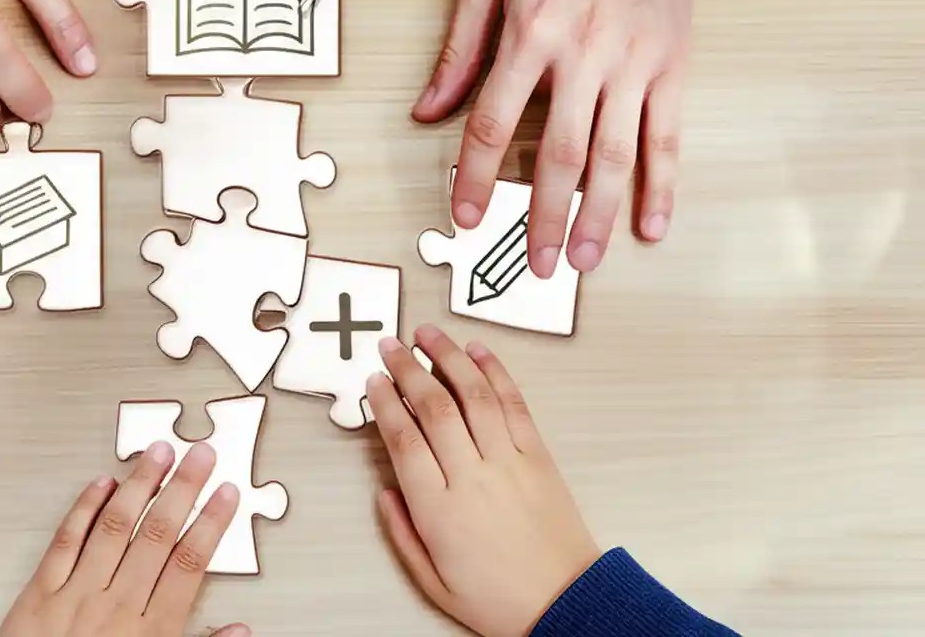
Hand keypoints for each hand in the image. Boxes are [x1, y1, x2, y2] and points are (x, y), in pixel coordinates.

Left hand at [0, 441, 250, 636]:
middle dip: (184, 489)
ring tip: (159, 453)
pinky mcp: (38, 594)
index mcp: (151, 633)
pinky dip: (84, 509)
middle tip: (201, 454)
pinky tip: (100, 483)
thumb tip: (240, 630)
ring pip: (115, 528)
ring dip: (140, 485)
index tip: (226, 493)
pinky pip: (65, 541)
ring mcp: (75, 596)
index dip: (212, 523)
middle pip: (158, 535)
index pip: (191, 563)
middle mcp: (116, 608)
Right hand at [365, 325, 600, 636]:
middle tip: (391, 345)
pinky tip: (477, 352)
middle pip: (432, 407)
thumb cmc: (499, 598)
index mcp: (438, 510)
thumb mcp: (432, 581)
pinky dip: (495, 372)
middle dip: (407, 368)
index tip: (373, 381)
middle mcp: (471, 477)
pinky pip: (513, 405)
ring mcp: (508, 462)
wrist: (565, 604)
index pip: (403, 439)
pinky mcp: (538, 456)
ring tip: (428, 334)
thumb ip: (401, 533)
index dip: (385, 403)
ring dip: (447, 358)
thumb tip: (384, 492)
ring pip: (472, 395)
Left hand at [413, 0, 692, 274]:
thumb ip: (458, 48)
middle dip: (546, 218)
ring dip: (599, 215)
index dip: (477, 177)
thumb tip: (427, 110)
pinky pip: (667, 134)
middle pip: (561, 153)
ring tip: (585, 260)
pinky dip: (662, 185)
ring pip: (615, 154)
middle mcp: (584, 53)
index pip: (496, 123)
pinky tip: (651, 224)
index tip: (467, 217)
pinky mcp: (672, 62)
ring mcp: (634, 61)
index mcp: (532, 33)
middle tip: (538, 265)